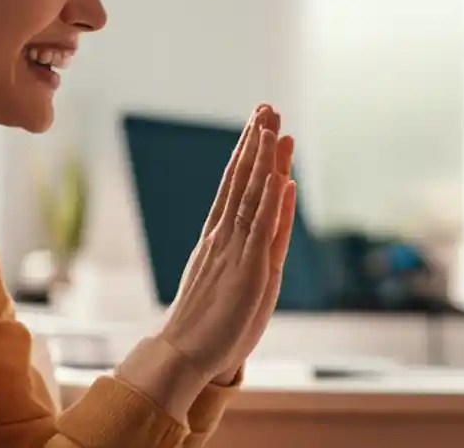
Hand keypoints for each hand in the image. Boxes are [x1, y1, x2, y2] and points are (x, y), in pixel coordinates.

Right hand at [156, 105, 296, 383]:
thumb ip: (263, 238)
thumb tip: (277, 204)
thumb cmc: (213, 322)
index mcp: (220, 236)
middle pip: (242, 179)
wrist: (185, 356)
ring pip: (251, 195)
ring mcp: (235, 250)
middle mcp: (225, 235)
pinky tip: (278, 174)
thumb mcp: (243, 274)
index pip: (236, 184)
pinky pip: (261, 227)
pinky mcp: (249, 269)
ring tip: (271, 124)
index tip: (257, 122)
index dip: (247, 151)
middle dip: (255, 141)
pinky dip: (270, 199)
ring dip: (263, 159)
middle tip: (265, 106)